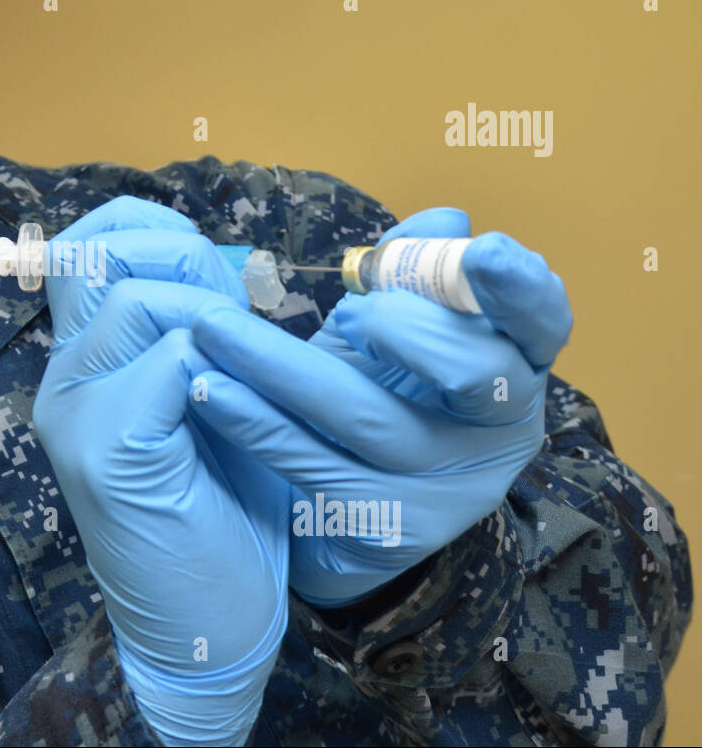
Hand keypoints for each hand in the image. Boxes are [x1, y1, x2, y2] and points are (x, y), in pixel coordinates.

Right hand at [32, 197, 289, 745]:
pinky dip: (226, 370)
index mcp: (83, 365)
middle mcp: (65, 380)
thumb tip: (225, 259)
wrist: (206, 627)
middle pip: (105, 254)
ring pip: (143, 303)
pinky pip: (174, 361)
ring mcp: (77, 414)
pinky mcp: (110, 451)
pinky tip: (246, 412)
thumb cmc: (220, 513)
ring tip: (250, 374)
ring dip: (217, 321)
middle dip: (190, 263)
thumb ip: (194, 334)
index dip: (145, 228)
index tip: (212, 266)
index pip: (83, 246)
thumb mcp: (208, 402)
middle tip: (240, 320)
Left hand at [187, 207, 572, 606]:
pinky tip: (204, 389)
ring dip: (279, 365)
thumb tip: (444, 220)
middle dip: (400, 325)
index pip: (543, 320)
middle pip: (469, 371)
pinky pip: (313, 466)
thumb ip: (417, 273)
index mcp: (516, 363)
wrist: (349, 505)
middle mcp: (497, 430)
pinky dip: (254, 423)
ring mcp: (446, 487)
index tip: (483, 252)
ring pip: (367, 417)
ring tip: (209, 328)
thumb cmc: (381, 389)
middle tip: (345, 310)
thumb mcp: (402, 328)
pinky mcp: (386, 527)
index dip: (521, 286)